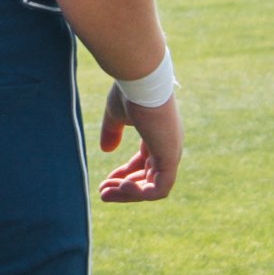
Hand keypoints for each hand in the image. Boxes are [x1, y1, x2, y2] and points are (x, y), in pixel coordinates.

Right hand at [97, 82, 182, 202]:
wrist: (141, 80)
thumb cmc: (130, 92)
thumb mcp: (116, 114)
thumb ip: (112, 132)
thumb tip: (106, 150)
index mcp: (158, 136)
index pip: (144, 164)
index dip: (124, 175)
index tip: (105, 182)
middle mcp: (168, 147)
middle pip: (148, 179)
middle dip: (124, 189)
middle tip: (102, 193)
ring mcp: (170, 153)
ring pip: (153, 188)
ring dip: (129, 194)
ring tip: (105, 194)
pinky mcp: (170, 158)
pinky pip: (159, 189)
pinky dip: (140, 193)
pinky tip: (121, 186)